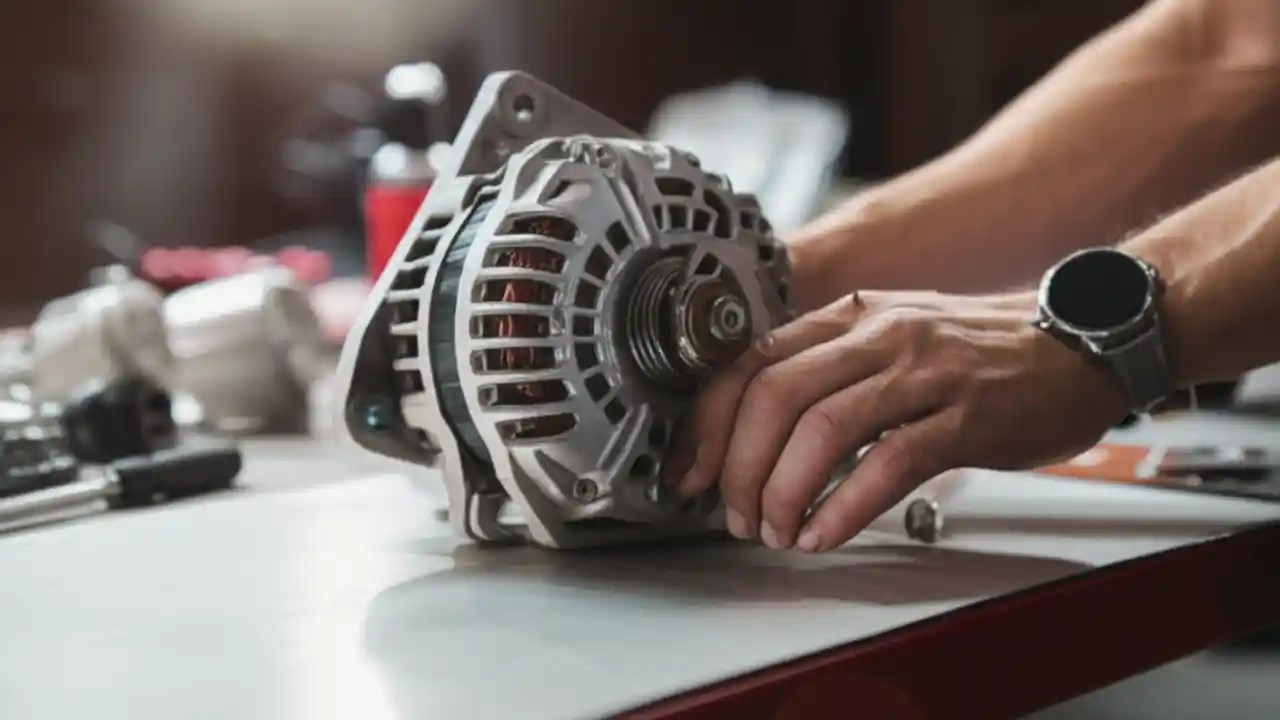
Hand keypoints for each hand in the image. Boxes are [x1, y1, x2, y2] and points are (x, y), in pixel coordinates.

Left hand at [664, 290, 1129, 551]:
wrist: (1079, 344)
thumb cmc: (977, 353)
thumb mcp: (889, 340)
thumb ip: (826, 373)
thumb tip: (753, 434)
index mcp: (848, 318)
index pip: (750, 361)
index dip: (708, 424)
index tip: (690, 473)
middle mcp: (877, 336)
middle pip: (775, 395)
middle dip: (739, 466)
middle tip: (735, 516)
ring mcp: (923, 373)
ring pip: (823, 428)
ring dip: (783, 491)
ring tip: (775, 533)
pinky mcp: (966, 416)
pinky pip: (889, 463)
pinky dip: (844, 507)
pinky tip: (824, 535)